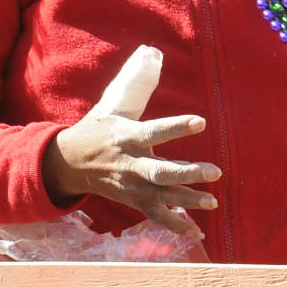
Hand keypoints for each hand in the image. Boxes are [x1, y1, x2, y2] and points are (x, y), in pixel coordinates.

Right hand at [42, 44, 219, 238]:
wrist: (70, 163)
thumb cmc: (97, 128)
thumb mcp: (112, 104)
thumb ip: (135, 86)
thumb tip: (153, 54)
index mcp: (127, 135)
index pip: (156, 130)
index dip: (178, 127)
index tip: (201, 121)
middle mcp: (130, 163)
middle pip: (162, 172)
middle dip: (188, 173)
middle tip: (216, 172)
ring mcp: (131, 186)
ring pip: (163, 196)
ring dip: (188, 200)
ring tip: (213, 201)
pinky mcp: (132, 201)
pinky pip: (156, 216)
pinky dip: (176, 226)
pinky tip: (197, 231)